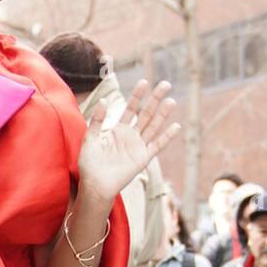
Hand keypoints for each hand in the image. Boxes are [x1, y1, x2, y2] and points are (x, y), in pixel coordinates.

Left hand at [78, 80, 180, 201]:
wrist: (95, 185)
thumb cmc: (90, 164)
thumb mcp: (90, 138)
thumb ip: (97, 120)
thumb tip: (103, 100)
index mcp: (118, 130)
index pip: (131, 109)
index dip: (137, 96)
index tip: (144, 82)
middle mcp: (131, 136)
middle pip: (146, 114)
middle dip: (155, 99)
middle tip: (166, 84)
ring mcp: (138, 147)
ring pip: (153, 126)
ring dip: (163, 114)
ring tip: (171, 100)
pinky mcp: (143, 159)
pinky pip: (157, 146)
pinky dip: (167, 137)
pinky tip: (176, 126)